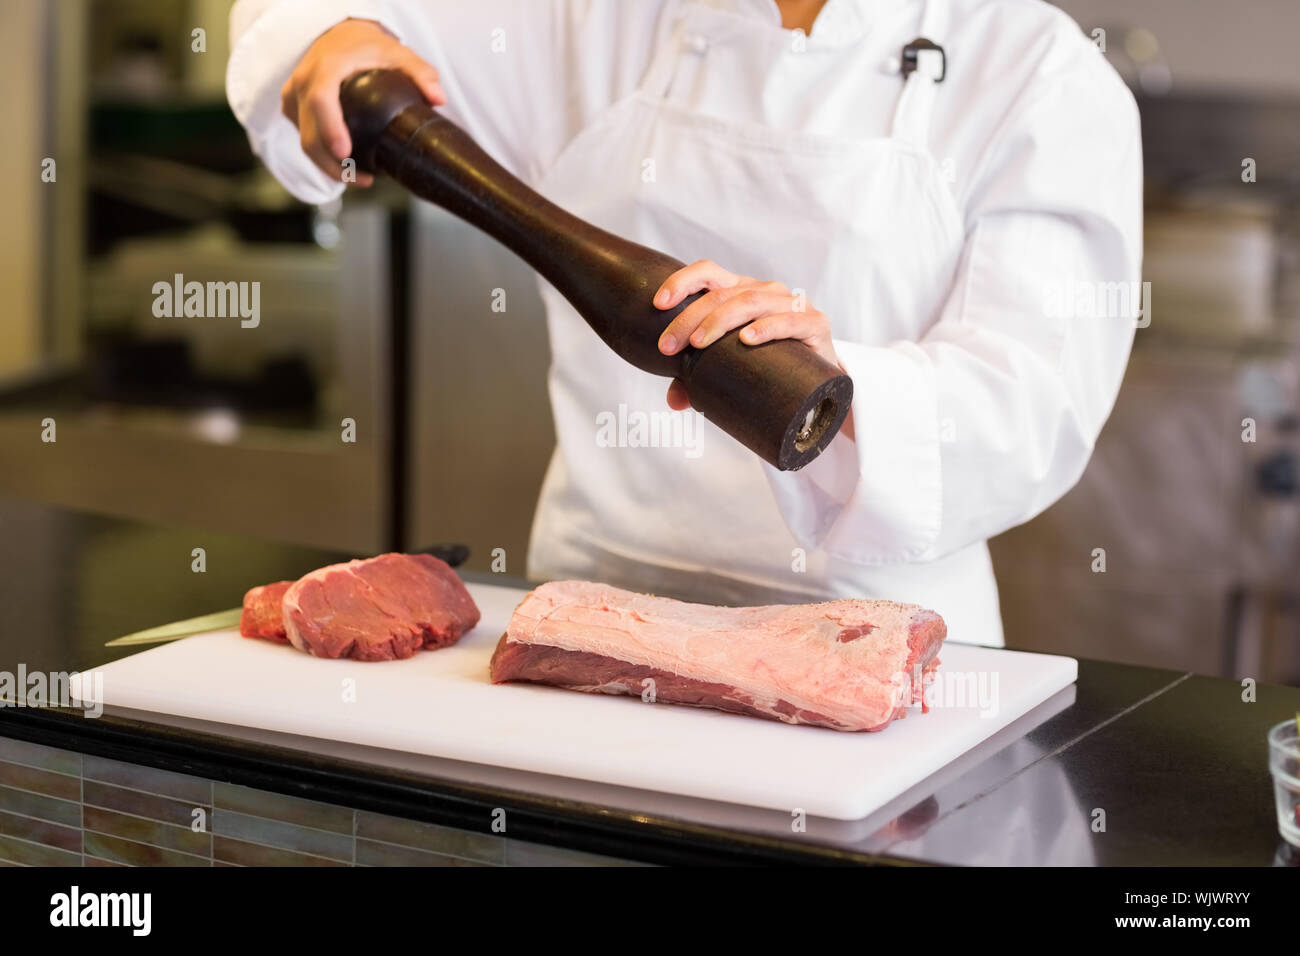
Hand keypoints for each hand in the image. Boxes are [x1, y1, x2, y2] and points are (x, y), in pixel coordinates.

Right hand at [280, 18, 444, 185]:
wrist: (338, 35)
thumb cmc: (366, 46)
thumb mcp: (397, 52)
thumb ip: (420, 73)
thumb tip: (438, 99)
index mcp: (326, 67)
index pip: (320, 100)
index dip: (329, 129)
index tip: (345, 152)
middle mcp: (303, 81)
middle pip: (308, 133)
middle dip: (332, 165)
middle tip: (363, 180)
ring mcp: (293, 96)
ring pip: (304, 141)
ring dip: (328, 167)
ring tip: (360, 179)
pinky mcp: (292, 108)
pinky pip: (304, 137)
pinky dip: (322, 156)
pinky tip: (346, 166)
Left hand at [653, 261, 847, 427]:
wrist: (819, 382)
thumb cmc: (769, 365)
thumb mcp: (729, 369)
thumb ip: (699, 381)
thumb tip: (674, 401)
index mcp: (739, 292)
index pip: (707, 273)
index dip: (681, 282)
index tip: (658, 305)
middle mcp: (764, 291)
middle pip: (721, 293)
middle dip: (689, 318)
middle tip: (669, 346)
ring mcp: (790, 305)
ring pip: (750, 301)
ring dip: (720, 321)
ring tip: (699, 344)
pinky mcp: (815, 324)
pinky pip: (790, 320)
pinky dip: (767, 328)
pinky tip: (748, 338)